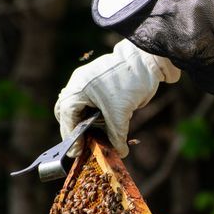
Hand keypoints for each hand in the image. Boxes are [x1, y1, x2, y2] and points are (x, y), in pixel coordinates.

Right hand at [54, 40, 178, 156]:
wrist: (147, 60)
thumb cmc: (130, 80)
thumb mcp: (121, 113)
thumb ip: (117, 135)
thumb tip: (120, 153)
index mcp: (77, 88)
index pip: (66, 116)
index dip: (71, 136)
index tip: (78, 152)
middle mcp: (78, 85)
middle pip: (67, 113)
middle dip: (75, 131)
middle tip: (84, 147)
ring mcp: (87, 84)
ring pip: (79, 110)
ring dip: (87, 125)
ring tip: (96, 140)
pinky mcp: (98, 86)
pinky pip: (90, 105)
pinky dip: (95, 118)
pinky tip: (105, 129)